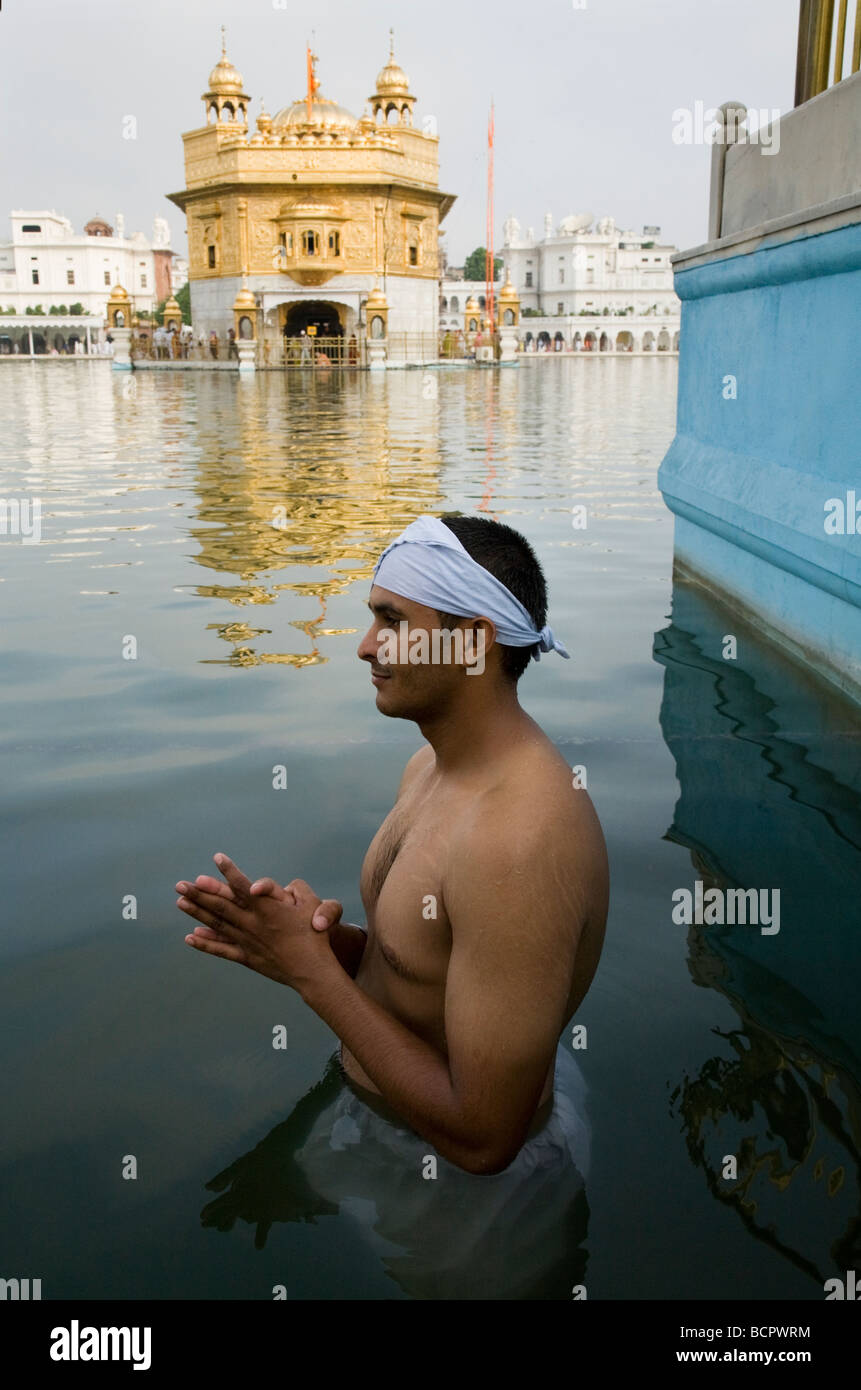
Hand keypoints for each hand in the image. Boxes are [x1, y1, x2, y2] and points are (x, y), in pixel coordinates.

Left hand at [176, 855, 332, 991]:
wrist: (313, 971)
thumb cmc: (315, 935)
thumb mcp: (314, 905)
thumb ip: (297, 889)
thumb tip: (284, 884)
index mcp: (268, 909)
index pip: (244, 886)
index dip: (229, 871)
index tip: (216, 857)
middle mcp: (253, 924)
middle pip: (221, 905)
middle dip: (200, 893)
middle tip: (180, 884)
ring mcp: (247, 942)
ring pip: (217, 925)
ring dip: (197, 913)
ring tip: (180, 902)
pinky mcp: (247, 957)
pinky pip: (221, 949)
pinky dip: (205, 944)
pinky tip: (190, 938)